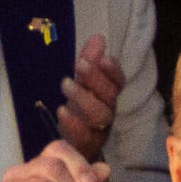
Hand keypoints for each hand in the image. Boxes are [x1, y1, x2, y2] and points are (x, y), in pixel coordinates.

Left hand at [56, 35, 123, 161]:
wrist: (74, 144)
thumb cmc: (80, 108)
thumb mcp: (83, 83)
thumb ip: (89, 61)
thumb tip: (98, 37)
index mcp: (109, 95)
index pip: (119, 82)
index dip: (114, 71)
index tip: (104, 58)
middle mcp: (108, 111)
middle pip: (110, 97)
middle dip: (96, 79)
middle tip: (79, 64)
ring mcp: (98, 129)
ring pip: (99, 115)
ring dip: (83, 98)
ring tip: (65, 83)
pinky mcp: (85, 144)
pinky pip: (83, 136)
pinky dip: (72, 122)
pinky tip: (61, 110)